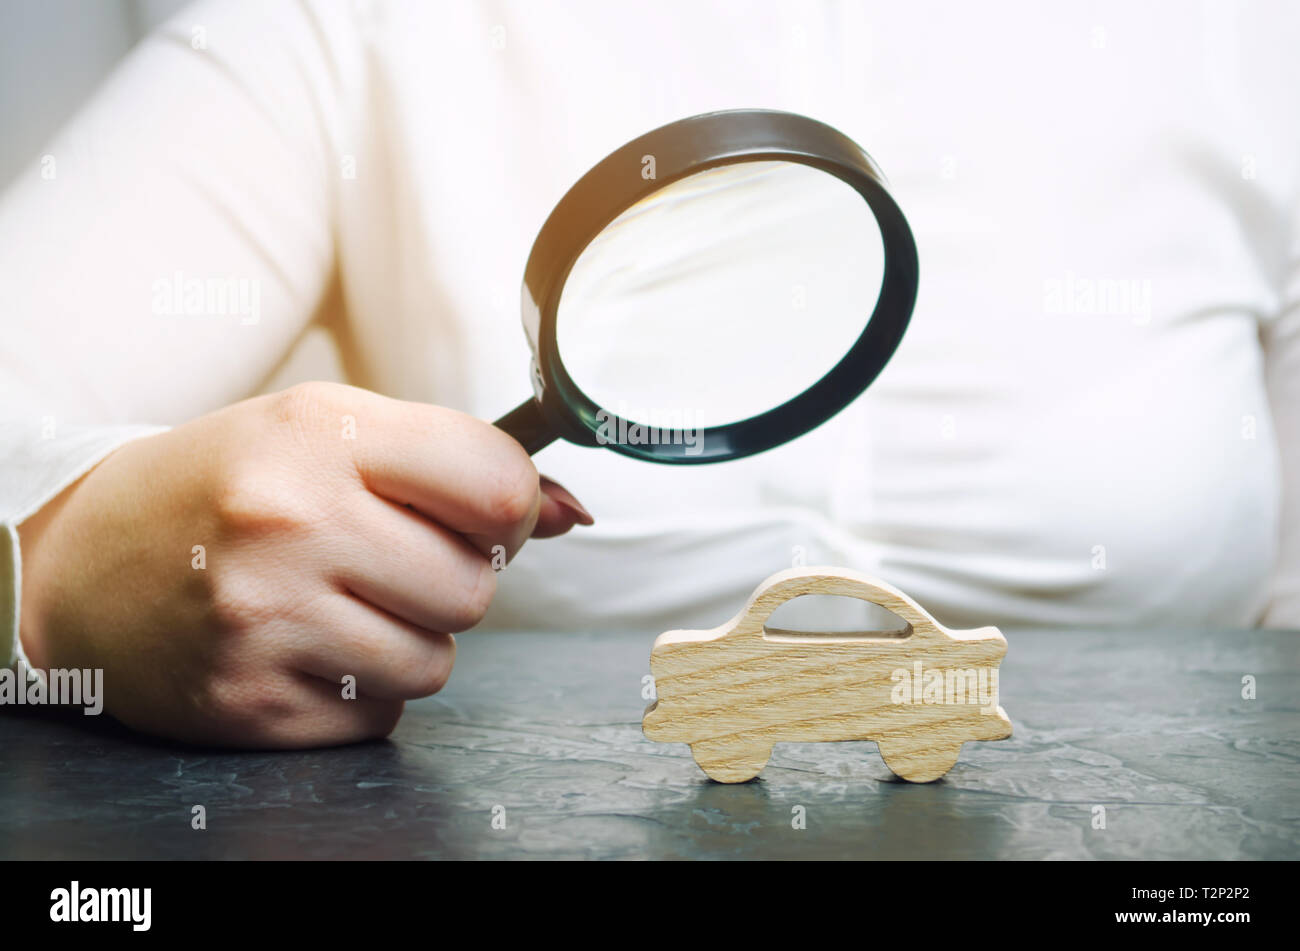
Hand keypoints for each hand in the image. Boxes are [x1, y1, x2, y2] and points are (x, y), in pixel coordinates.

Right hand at [16, 382, 592, 747]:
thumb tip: (572, 512)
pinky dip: (361, 691)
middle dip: (452, 580)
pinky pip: (379, 716)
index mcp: (322, 434)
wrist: (88, 562)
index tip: (487, 514)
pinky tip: (306, 649)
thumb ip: (457, 463)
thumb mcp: (332, 434)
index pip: (497, 485)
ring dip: (409, 641)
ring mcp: (264, 619)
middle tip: (389, 560)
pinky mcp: (249, 703)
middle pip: (475, 588)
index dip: (514, 508)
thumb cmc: (231, 485)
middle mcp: (290, 522)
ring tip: (342, 604)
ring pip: (435, 662)